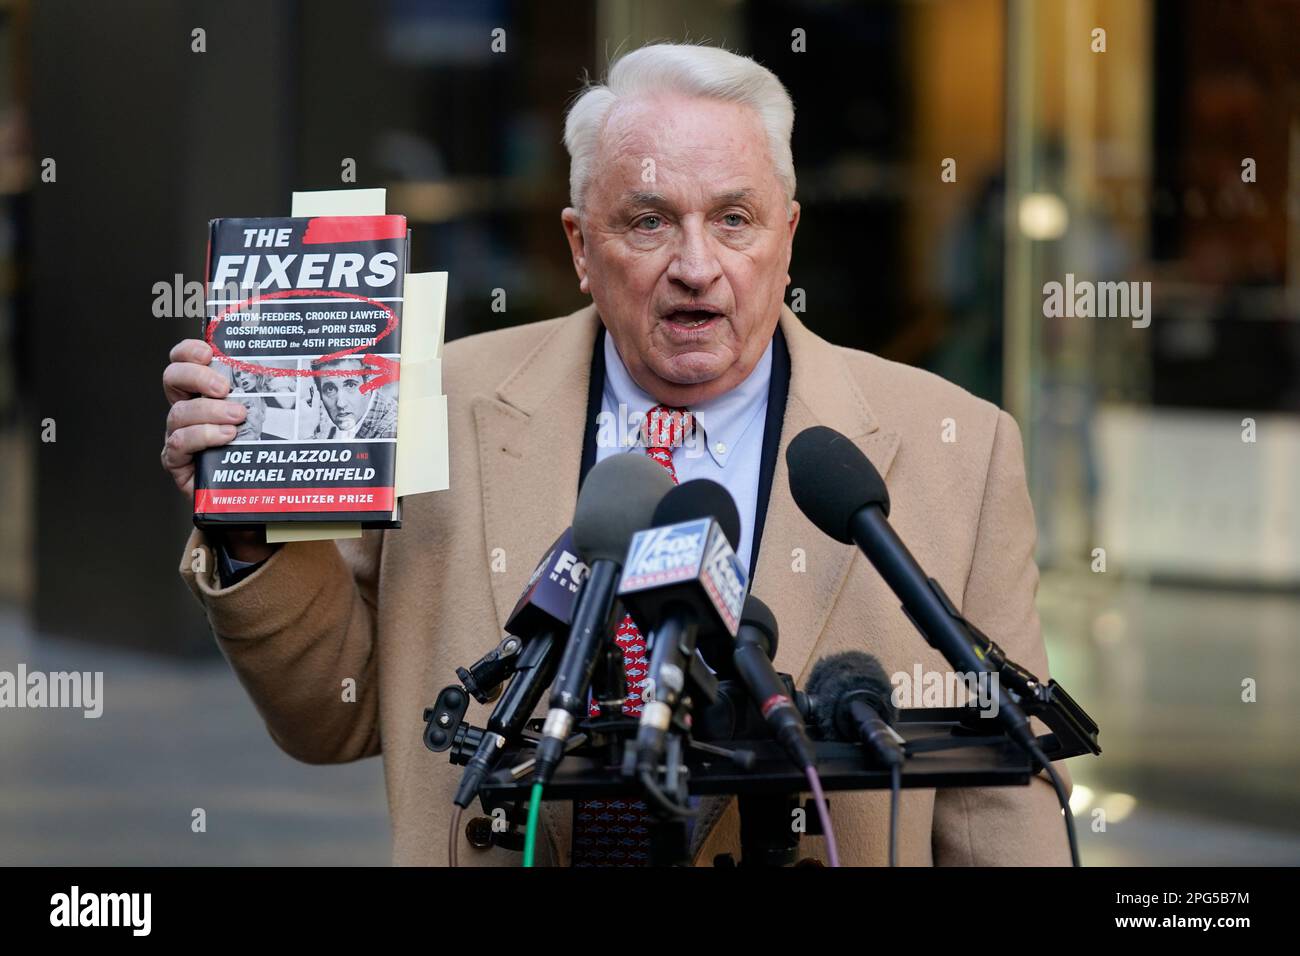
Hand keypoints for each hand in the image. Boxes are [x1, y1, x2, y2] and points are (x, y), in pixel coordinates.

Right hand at [161, 339, 272, 563]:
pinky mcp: (179, 463)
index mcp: (206, 392)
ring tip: (238, 417)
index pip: (184, 361)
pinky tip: (227, 437)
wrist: (257, 504)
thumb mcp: (275, 421)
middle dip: (195, 376)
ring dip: (208, 411)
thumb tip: (321, 369)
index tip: (209, 351)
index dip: (189, 351)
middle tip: (224, 386)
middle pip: (172, 380)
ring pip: (178, 413)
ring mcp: (181, 436)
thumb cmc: (265, 455)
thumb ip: (282, 395)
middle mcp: (188, 410)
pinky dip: (202, 436)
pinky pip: (178, 443)